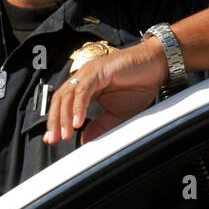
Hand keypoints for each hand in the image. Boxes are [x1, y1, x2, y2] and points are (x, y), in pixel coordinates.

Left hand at [44, 38, 169, 145]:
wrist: (156, 67)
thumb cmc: (139, 85)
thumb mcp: (116, 114)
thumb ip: (100, 126)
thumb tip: (85, 141)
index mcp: (85, 88)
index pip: (64, 105)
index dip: (56, 122)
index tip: (52, 139)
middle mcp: (84, 79)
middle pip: (60, 100)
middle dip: (54, 121)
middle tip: (53, 139)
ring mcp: (89, 73)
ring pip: (68, 95)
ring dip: (64, 116)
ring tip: (65, 133)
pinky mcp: (98, 71)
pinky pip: (84, 90)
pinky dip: (79, 106)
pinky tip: (78, 122)